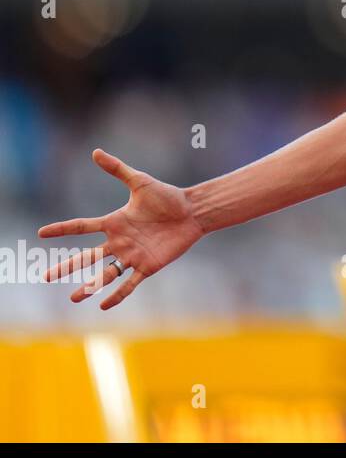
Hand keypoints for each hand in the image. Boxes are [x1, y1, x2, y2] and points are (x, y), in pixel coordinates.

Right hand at [37, 148, 204, 309]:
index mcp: (114, 222)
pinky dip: (117, 294)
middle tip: (46, 275)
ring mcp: (132, 255)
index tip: (41, 233)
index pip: (82, 227)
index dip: (62, 230)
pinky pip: (130, 283)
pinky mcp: (148, 266)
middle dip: (67, 265)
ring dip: (89, 286)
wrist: (192, 212)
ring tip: (73, 297)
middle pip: (87, 256)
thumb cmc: (167, 196)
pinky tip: (103, 305)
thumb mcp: (140, 182)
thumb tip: (96, 152)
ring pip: (105, 273)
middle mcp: (119, 241)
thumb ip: (118, 170)